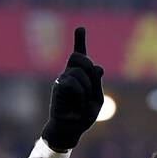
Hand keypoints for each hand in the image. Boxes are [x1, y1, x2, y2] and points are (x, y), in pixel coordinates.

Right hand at [42, 27, 104, 152]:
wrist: (71, 129)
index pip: (80, 55)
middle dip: (87, 64)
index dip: (79, 41)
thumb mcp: (97, 99)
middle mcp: (70, 74)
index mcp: (81, 75)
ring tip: (83, 102)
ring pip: (80, 72)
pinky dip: (81, 95)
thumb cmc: (83, 116)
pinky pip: (74, 83)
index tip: (80, 28)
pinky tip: (78, 104)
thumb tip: (98, 67)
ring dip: (87, 88)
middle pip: (78, 56)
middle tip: (91, 81)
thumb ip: (97, 83)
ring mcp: (63, 79)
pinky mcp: (58, 87)